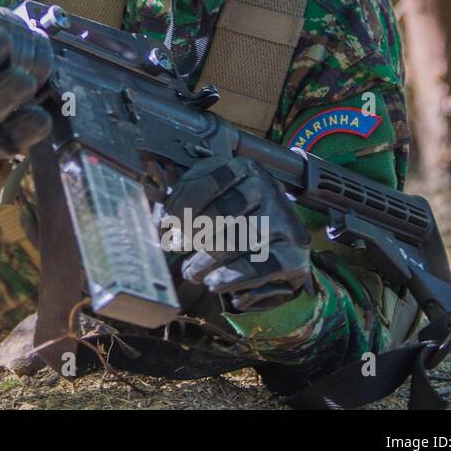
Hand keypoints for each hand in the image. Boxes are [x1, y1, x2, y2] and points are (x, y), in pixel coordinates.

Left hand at [164, 155, 312, 312]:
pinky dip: (232, 278)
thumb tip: (156, 218)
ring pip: (237, 241)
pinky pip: (259, 267)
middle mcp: (268, 188)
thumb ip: (180, 203)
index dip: (182, 203)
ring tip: (191, 272)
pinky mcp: (294, 254)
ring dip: (206, 261)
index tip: (164, 224)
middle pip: (222, 211)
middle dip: (192, 234)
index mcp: (244, 168)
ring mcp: (285, 221)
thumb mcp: (208, 200)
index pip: (209, 180)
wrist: (278, 246)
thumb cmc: (232, 218)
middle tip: (174, 248)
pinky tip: (214, 283)